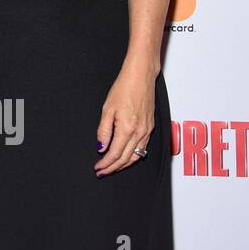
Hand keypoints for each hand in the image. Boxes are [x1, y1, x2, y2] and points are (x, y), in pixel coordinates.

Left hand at [95, 61, 156, 176]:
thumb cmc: (123, 89)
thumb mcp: (107, 109)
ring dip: (123, 164)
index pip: (115, 154)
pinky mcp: (151, 128)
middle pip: (126, 158)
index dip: (105, 163)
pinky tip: (125, 157)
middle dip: (113, 168)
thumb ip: (104, 131)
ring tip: (111, 168)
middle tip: (101, 172)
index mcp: (127, 128)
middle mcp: (140, 133)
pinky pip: (143, 148)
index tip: (97, 168)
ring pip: (136, 156)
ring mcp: (147, 131)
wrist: (141, 77)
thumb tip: (101, 147)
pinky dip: (133, 156)